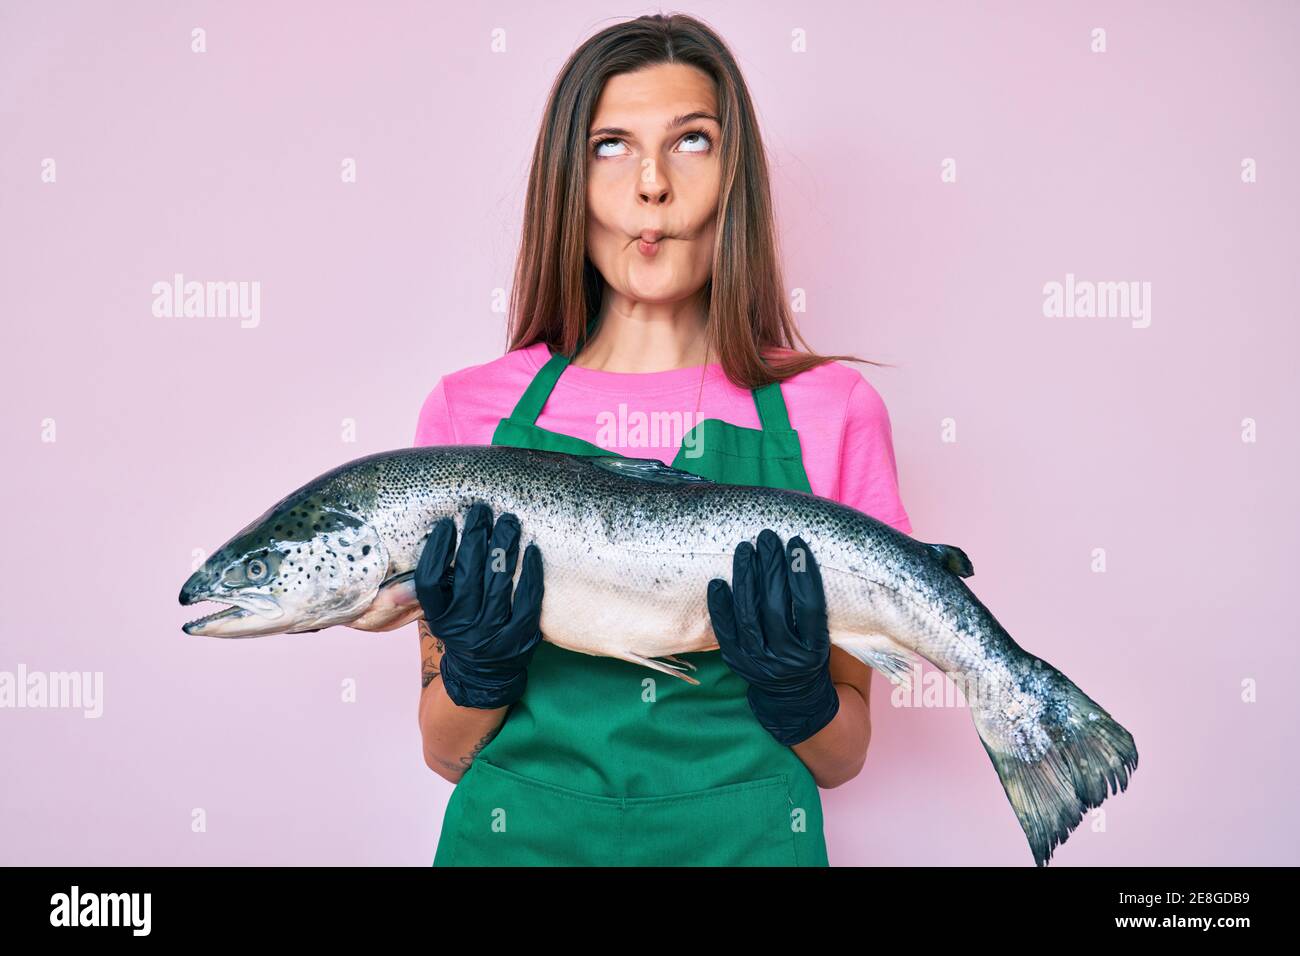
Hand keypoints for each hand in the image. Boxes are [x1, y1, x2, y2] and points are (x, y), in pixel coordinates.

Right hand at [414, 502, 543, 708]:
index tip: (445, 523)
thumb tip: (426, 537)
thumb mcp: (439, 614)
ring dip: (504, 547)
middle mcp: (463, 626)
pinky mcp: (520, 636)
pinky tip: (532, 550)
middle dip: (475, 537)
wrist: (482, 675)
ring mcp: (492, 633)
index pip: (430, 581)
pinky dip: (530, 573)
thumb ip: (434, 585)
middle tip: (481, 510)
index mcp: (439, 618)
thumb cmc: (460, 629)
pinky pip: (528, 600)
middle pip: (467, 575)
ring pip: (498, 583)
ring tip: (508, 521)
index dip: (436, 551)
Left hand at [706, 529, 838, 745]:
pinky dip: (720, 608)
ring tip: (744, 550)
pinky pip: (726, 633)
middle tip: (767, 537)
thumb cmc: (819, 661)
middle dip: (771, 568)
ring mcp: (760, 664)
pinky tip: (718, 582)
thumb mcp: (833, 642)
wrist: (800, 705)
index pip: (810, 607)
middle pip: (776, 607)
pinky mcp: (738, 664)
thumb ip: (830, 610)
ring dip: (746, 579)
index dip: (803, 573)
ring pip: (748, 616)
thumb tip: (828, 558)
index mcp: (816, 652)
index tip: (797, 542)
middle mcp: (788, 659)